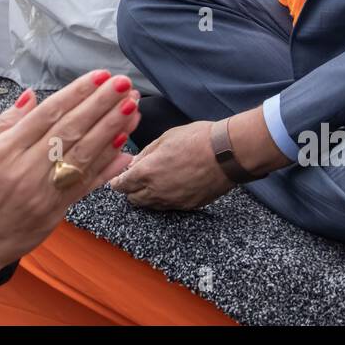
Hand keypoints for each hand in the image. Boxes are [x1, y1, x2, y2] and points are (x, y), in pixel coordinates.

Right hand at [0, 69, 140, 283]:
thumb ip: (2, 124)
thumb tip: (31, 98)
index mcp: (4, 150)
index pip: (48, 114)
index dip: (77, 94)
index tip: (99, 77)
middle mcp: (27, 169)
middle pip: (71, 131)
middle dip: (101, 105)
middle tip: (124, 84)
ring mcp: (43, 192)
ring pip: (84, 155)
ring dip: (111, 130)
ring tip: (132, 107)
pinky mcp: (54, 212)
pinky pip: (85, 186)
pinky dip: (107, 168)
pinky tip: (126, 150)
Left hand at [109, 121, 232, 209]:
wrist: (227, 153)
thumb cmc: (198, 139)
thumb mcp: (165, 138)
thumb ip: (146, 153)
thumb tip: (134, 162)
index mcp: (147, 172)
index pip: (121, 185)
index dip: (117, 181)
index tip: (118, 177)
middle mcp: (157, 192)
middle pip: (133, 199)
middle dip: (130, 189)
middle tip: (134, 178)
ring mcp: (173, 202)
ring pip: (150, 205)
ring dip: (146, 196)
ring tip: (153, 181)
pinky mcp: (188, 206)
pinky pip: (168, 207)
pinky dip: (164, 199)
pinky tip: (170, 185)